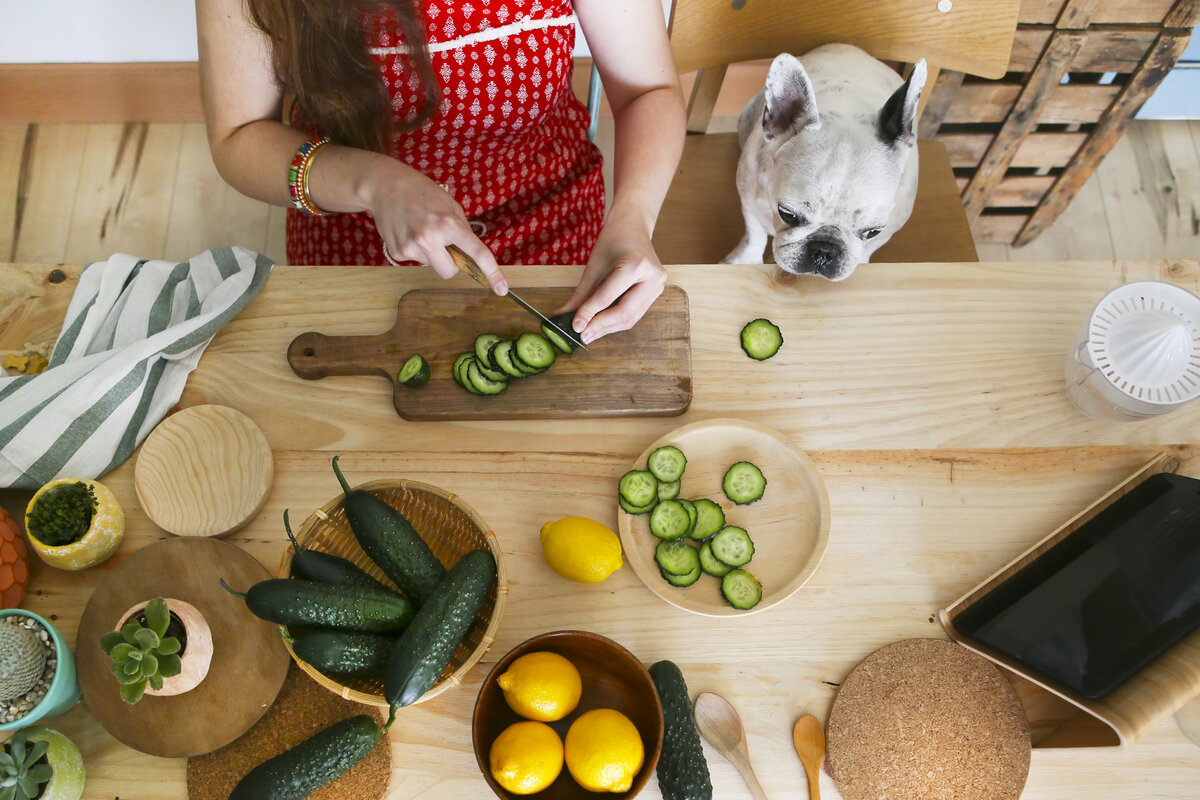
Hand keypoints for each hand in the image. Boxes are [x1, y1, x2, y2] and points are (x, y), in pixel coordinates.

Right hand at [365, 162, 506, 293]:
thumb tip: (472, 254)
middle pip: (450, 272)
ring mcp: (411, 247)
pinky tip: (408, 231)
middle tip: (442, 243)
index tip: (501, 289)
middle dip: (450, 263)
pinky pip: (415, 261)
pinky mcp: (397, 252)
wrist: (385, 186)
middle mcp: (429, 238)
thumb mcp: (450, 205)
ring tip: (420, 229)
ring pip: (432, 265)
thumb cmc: (422, 192)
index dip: (492, 272)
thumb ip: (463, 230)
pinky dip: (415, 250)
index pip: (476, 253)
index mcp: (448, 224)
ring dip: (431, 254)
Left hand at [559, 215, 666, 343]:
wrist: (633, 226)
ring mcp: (658, 286)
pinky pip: (635, 313)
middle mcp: (652, 277)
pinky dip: (617, 321)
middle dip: (601, 327)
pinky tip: (602, 325)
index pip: (608, 296)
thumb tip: (564, 316)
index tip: (575, 326)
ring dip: (609, 328)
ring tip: (589, 334)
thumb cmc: (613, 240)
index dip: (590, 313)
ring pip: (631, 318)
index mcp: (636, 264)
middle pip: (624, 313)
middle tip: (582, 336)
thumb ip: (581, 294)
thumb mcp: (594, 265)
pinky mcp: (656, 292)